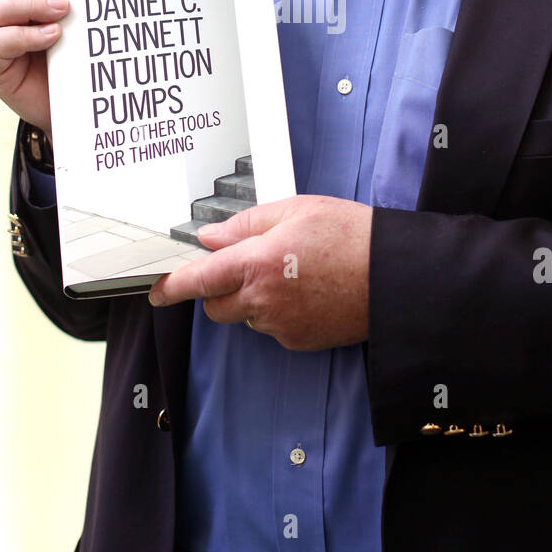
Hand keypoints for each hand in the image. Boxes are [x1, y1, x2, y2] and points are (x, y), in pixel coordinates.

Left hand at [148, 195, 372, 350]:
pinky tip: (308, 292)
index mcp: (256, 262)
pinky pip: (273, 329)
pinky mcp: (299, 341)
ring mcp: (281, 325)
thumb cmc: (351, 235)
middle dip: (220, 290)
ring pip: (246, 317)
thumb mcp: (296, 210)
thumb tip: (212, 238)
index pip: (198, 280)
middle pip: (216, 306)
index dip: (172, 286)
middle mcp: (262, 300)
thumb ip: (246, 225)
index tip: (156, 291)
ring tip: (293, 274)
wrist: (395, 277)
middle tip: (248, 265)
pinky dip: (279, 313)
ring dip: (253, 300)